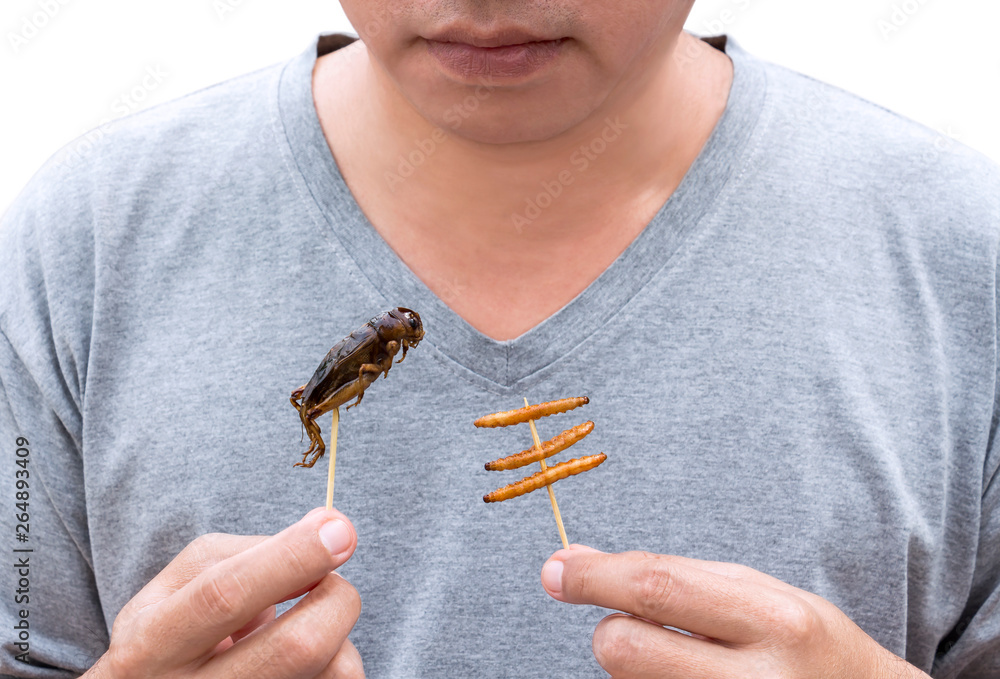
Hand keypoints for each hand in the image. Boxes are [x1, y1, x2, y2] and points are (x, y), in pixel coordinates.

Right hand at [85, 508, 363, 678]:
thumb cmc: (172, 633)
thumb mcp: (179, 588)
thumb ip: (248, 552)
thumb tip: (329, 529)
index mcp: (149, 647)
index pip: (225, 596)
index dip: (289, 558)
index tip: (338, 530)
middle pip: (298, 645)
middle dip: (337, 597)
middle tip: (334, 582)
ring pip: (332, 671)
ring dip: (338, 636)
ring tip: (299, 634)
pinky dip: (335, 664)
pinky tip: (298, 667)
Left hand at [541, 546, 930, 678]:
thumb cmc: (807, 648)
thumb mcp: (759, 596)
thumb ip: (672, 577)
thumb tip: (573, 561)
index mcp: (774, 619)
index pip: (657, 587)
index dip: (593, 576)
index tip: (554, 570)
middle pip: (624, 651)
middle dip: (610, 632)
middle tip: (636, 630)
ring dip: (636, 671)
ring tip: (689, 667)